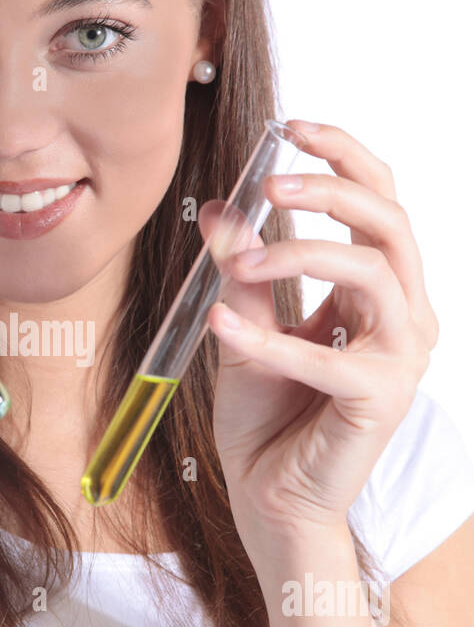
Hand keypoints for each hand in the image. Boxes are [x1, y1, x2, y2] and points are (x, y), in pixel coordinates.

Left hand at [201, 121, 438, 541]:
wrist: (270, 499)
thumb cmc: (269, 420)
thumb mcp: (243, 330)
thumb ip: (239, 273)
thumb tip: (220, 207)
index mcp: (383, 292)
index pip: (382, 200)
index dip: (343, 156)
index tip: (291, 128)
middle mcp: (406, 316)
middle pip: (390, 221)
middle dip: (330, 190)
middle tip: (269, 186)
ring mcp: (402, 357)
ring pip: (371, 270)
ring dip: (298, 255)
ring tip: (238, 264)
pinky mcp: (381, 398)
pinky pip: (329, 355)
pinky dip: (268, 339)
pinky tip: (221, 329)